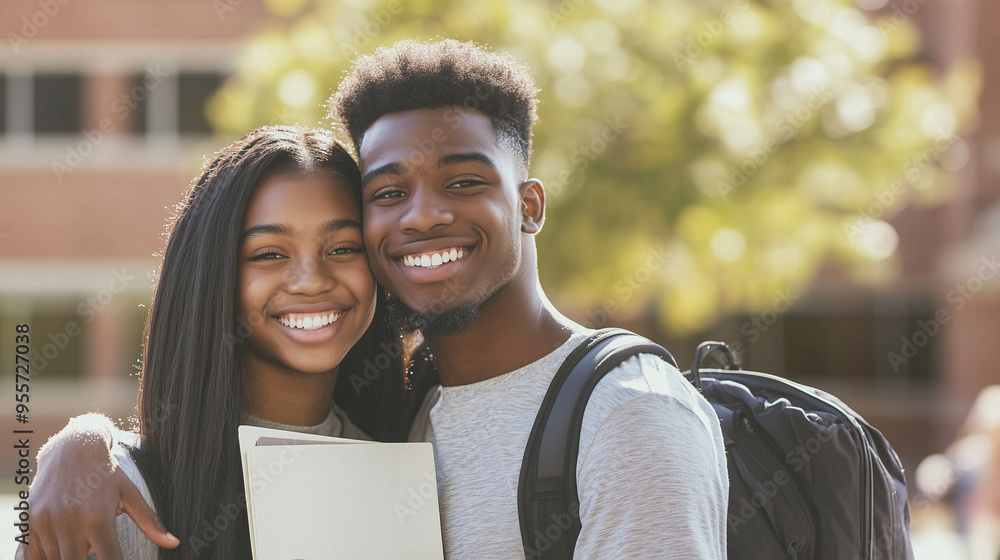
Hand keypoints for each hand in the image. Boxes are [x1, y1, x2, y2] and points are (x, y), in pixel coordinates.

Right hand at [23, 415, 178, 558]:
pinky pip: (34, 555)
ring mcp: (46, 522)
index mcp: (99, 518)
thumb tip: (174, 543)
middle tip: (98, 545)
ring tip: (82, 538)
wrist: (72, 448)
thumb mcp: (131, 494)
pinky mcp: (29, 521)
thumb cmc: (107, 473)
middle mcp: (70, 522)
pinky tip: (63, 542)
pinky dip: (47, 555)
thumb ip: (150, 522)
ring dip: (70, 556)